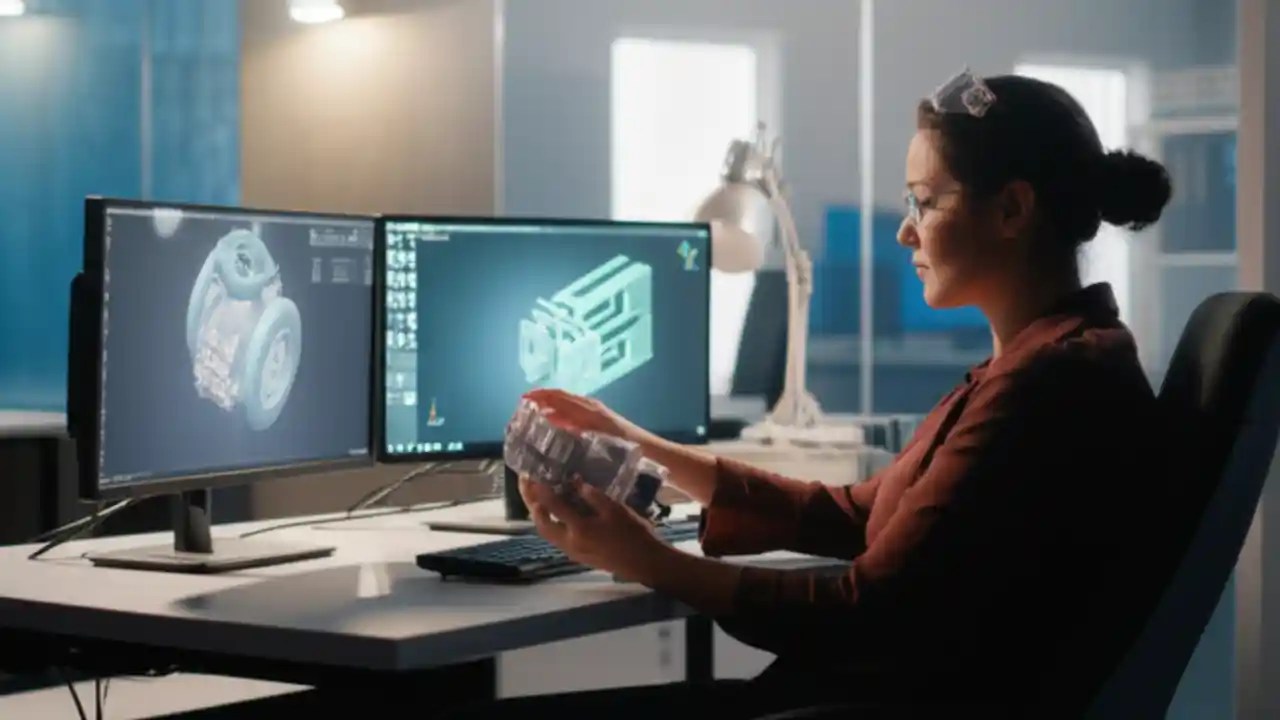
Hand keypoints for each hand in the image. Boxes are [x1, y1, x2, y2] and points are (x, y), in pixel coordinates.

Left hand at [518, 475, 668, 582]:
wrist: (644, 563)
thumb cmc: (633, 534)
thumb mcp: (616, 509)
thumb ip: (594, 496)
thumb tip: (577, 483)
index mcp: (580, 528)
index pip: (553, 507)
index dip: (541, 491)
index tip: (532, 477)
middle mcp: (570, 542)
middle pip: (541, 524)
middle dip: (532, 505)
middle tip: (528, 488)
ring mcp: (573, 551)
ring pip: (547, 534)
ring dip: (539, 517)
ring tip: (537, 500)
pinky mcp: (578, 556)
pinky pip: (557, 539)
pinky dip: (551, 525)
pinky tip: (556, 515)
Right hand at [522, 388, 644, 441]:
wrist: (653, 454)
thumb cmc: (627, 450)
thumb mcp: (597, 440)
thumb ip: (573, 429)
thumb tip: (549, 419)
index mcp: (589, 410)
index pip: (559, 396)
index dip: (540, 395)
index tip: (522, 399)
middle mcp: (592, 407)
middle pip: (562, 397)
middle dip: (542, 399)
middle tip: (523, 410)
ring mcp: (598, 413)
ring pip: (568, 405)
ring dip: (551, 407)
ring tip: (534, 418)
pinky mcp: (602, 422)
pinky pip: (576, 413)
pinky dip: (562, 416)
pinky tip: (556, 427)